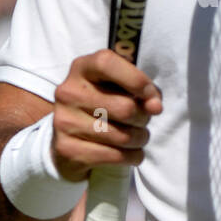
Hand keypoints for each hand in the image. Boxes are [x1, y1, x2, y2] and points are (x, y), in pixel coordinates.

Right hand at [52, 50, 162, 180]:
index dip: (136, 79)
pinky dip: (132, 157)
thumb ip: (143, 91)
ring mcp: (65, 121)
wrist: (69, 142)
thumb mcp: (120, 89)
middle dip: (143, 118)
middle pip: (124, 107)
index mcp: (82, 68)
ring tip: (137, 138)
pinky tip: (130, 154)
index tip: (150, 96)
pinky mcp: (67, 149)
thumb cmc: (103, 107)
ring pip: (123, 136)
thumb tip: (155, 106)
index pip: (107, 63)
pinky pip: (115, 156)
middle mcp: (68, 92)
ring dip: (140, 139)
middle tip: (142, 121)